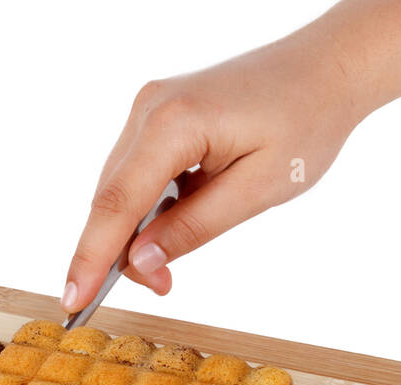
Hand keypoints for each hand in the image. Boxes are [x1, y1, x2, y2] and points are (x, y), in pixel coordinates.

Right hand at [62, 30, 363, 308]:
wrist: (327, 68)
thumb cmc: (306, 120)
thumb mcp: (257, 190)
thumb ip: (194, 228)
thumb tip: (140, 263)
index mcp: (174, 124)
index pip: (116, 204)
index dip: (90, 258)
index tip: (72, 300)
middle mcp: (149, 109)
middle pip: (110, 198)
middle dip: (119, 254)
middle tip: (160, 288)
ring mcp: (149, 109)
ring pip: (118, 189)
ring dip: (133, 234)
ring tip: (167, 267)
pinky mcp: (157, 116)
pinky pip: (135, 174)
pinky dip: (144, 209)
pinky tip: (167, 229)